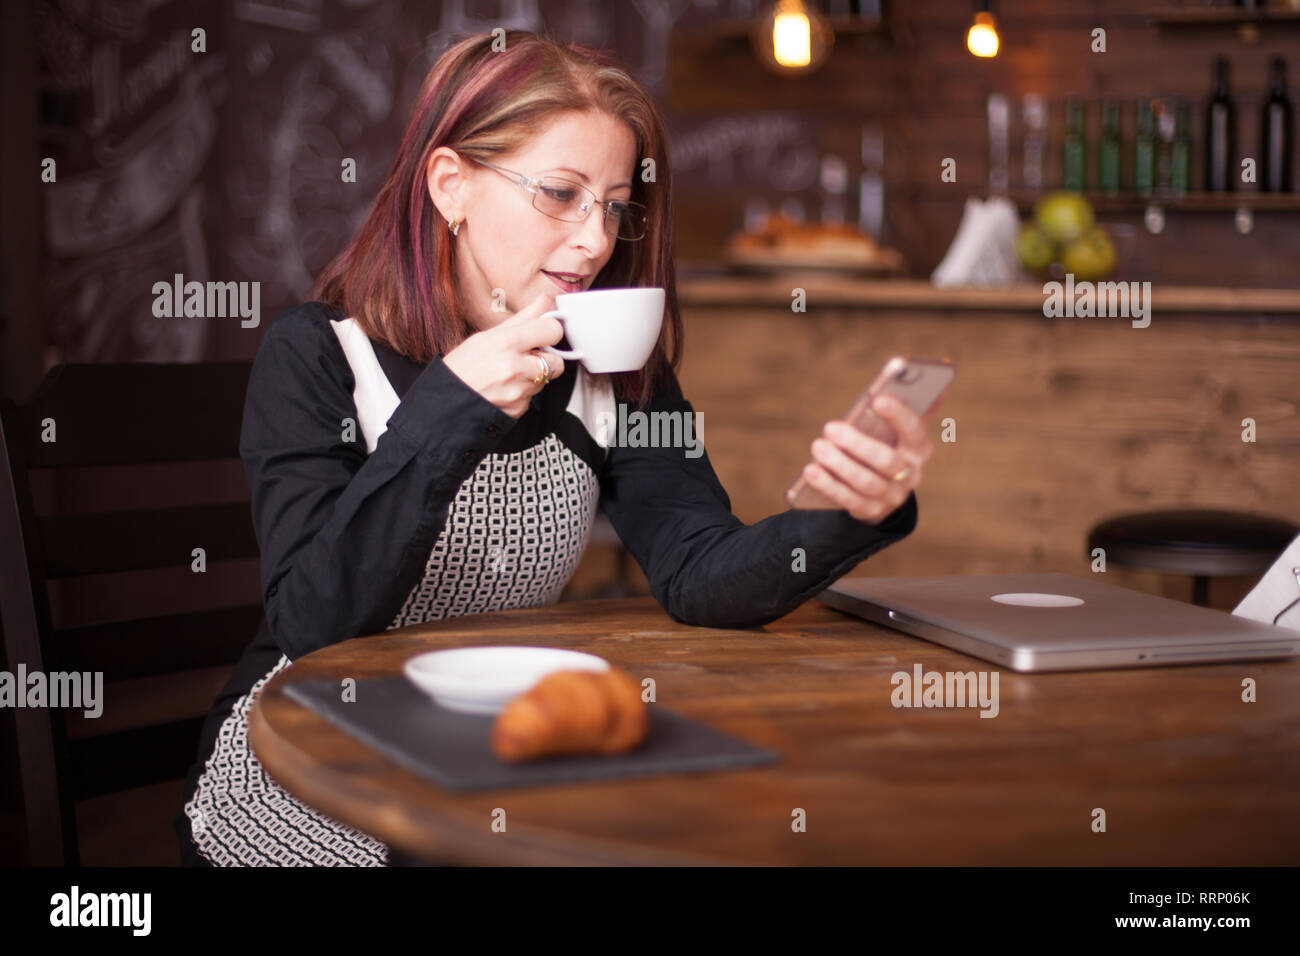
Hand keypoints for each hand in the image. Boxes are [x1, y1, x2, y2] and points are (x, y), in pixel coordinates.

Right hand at [442, 293, 565, 418]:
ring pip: (545, 380)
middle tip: (526, 357)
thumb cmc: (462, 367)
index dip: (550, 332)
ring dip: (533, 376)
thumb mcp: (487, 335)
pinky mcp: (519, 408)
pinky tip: (505, 388)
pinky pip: (533, 397)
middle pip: (556, 362)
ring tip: (509, 373)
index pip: (553, 331)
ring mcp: (518, 391)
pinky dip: (523, 392)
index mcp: (507, 343)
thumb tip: (544, 301)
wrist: (447, 402)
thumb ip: (523, 319)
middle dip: (546, 359)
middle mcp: (515, 368)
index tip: (543, 334)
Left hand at [801, 395, 933, 524]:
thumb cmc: (885, 445)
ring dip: (839, 465)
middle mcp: (911, 474)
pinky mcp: (872, 511)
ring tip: (817, 446)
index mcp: (920, 448)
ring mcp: (893, 496)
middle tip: (830, 427)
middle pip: (887, 461)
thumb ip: (903, 404)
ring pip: (867, 482)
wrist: (884, 490)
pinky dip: (829, 485)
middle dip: (857, 444)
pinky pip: (849, 500)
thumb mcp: (895, 429)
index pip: (914, 430)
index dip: (898, 416)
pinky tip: (811, 471)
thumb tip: (918, 363)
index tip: (877, 399)